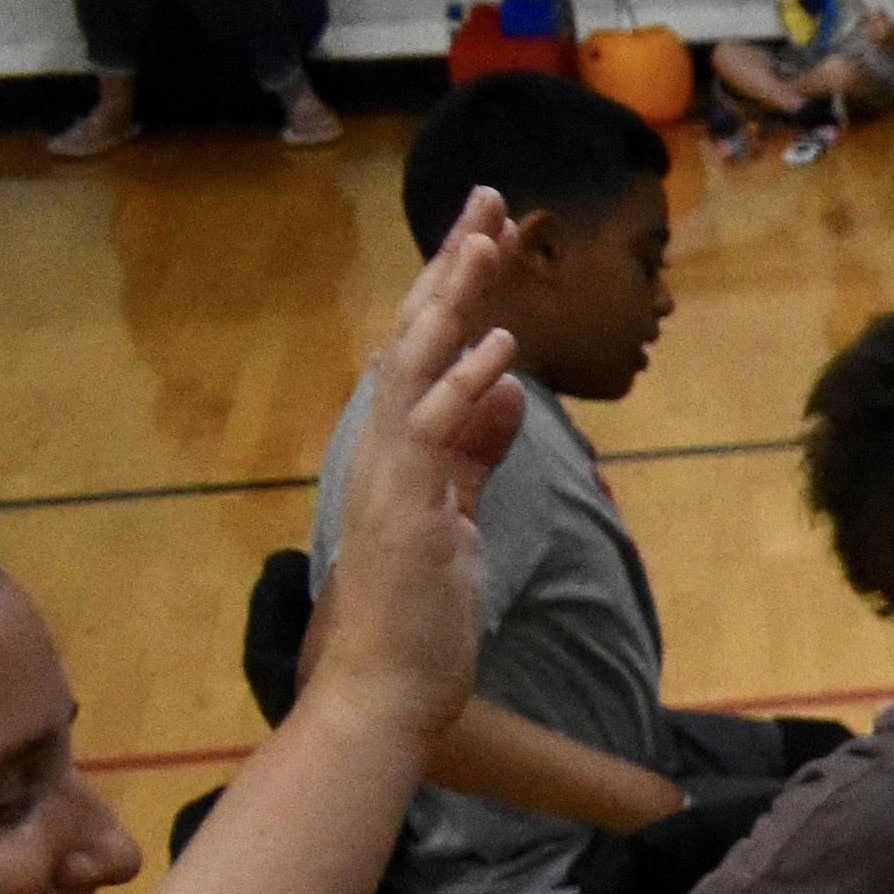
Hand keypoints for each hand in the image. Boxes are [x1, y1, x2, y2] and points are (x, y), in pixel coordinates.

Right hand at [300, 190, 529, 742]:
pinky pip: (435, 435)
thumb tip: (510, 393)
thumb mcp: (459, 516)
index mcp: (401, 449)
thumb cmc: (418, 615)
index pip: (429, 350)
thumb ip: (477, 453)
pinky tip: (500, 349)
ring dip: (454, 303)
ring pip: (416, 366)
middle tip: (488, 201)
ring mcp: (391, 475)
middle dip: (453, 266)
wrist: (383, 691)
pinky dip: (464, 388)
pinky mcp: (408, 510)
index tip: (488, 233)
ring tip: (488, 242)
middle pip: (417, 336)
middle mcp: (384, 448)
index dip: (456, 290)